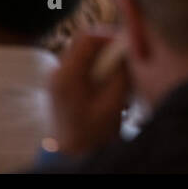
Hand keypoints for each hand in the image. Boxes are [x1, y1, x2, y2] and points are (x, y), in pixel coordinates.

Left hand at [48, 29, 133, 156]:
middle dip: (109, 47)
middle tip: (126, 61)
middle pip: (85, 42)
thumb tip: (129, 50)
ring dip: (105, 58)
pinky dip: (99, 67)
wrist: (73, 153)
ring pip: (86, 52)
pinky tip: (109, 85)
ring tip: (119, 77)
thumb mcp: (112, 103)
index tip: (126, 46)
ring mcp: (58, 77)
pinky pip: (83, 64)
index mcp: (66, 76)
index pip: (87, 37)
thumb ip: (121, 74)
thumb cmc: (92, 134)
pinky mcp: (64, 83)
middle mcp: (58, 72)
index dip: (109, 35)